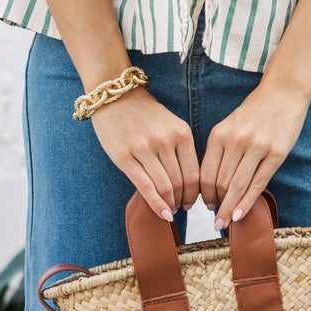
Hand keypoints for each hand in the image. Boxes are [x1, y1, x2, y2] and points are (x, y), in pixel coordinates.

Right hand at [89, 89, 199, 221]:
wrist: (114, 95)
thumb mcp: (171, 125)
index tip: (193, 201)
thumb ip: (180, 149)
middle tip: (181, 208)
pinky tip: (164, 214)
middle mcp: (165, 141)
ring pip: (165, 187)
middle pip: (181, 182)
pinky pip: (146, 187)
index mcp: (181, 133)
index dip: (196, 193)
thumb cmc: (144, 113)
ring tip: (170, 209)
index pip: (195, 173)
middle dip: (183, 200)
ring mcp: (145, 149)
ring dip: (170, 203)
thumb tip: (189, 183)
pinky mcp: (125, 157)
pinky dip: (157, 205)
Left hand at [200, 81, 310, 229]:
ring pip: (237, 187)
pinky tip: (240, 215)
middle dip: (216, 206)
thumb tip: (212, 184)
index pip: (205, 173)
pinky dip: (247, 202)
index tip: (205, 206)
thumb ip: (220, 150)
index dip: (203, 194)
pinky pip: (258, 184)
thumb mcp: (230, 126)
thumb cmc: (255, 112)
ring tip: (224, 223)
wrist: (283, 92)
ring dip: (229, 209)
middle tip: (215, 221)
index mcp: (219, 134)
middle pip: (220, 183)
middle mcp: (235, 141)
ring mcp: (257, 147)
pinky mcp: (276, 153)